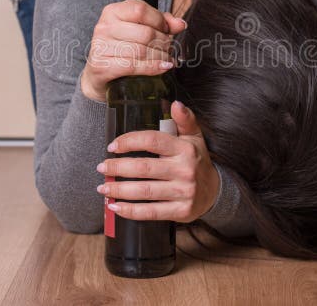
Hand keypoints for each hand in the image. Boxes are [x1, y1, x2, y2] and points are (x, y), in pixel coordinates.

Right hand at [80, 0, 187, 101]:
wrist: (99, 73)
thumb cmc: (121, 47)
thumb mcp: (138, 28)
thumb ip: (161, 22)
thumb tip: (180, 24)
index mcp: (112, 11)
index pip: (140, 10)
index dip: (159, 21)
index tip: (167, 30)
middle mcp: (104, 27)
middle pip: (144, 32)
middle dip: (163, 42)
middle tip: (169, 48)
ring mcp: (101, 47)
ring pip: (141, 50)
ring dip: (160, 56)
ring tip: (167, 59)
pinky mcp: (102, 66)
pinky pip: (133, 66)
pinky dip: (152, 67)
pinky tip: (163, 67)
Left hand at [96, 100, 219, 222]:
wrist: (215, 191)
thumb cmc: (197, 161)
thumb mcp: (194, 137)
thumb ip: (184, 119)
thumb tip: (175, 103)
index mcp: (185, 149)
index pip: (152, 141)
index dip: (129, 142)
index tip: (112, 146)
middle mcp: (185, 170)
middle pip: (144, 168)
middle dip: (118, 167)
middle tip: (102, 168)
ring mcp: (183, 192)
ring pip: (144, 192)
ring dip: (119, 190)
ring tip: (103, 188)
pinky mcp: (180, 211)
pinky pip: (150, 212)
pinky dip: (130, 211)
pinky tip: (115, 206)